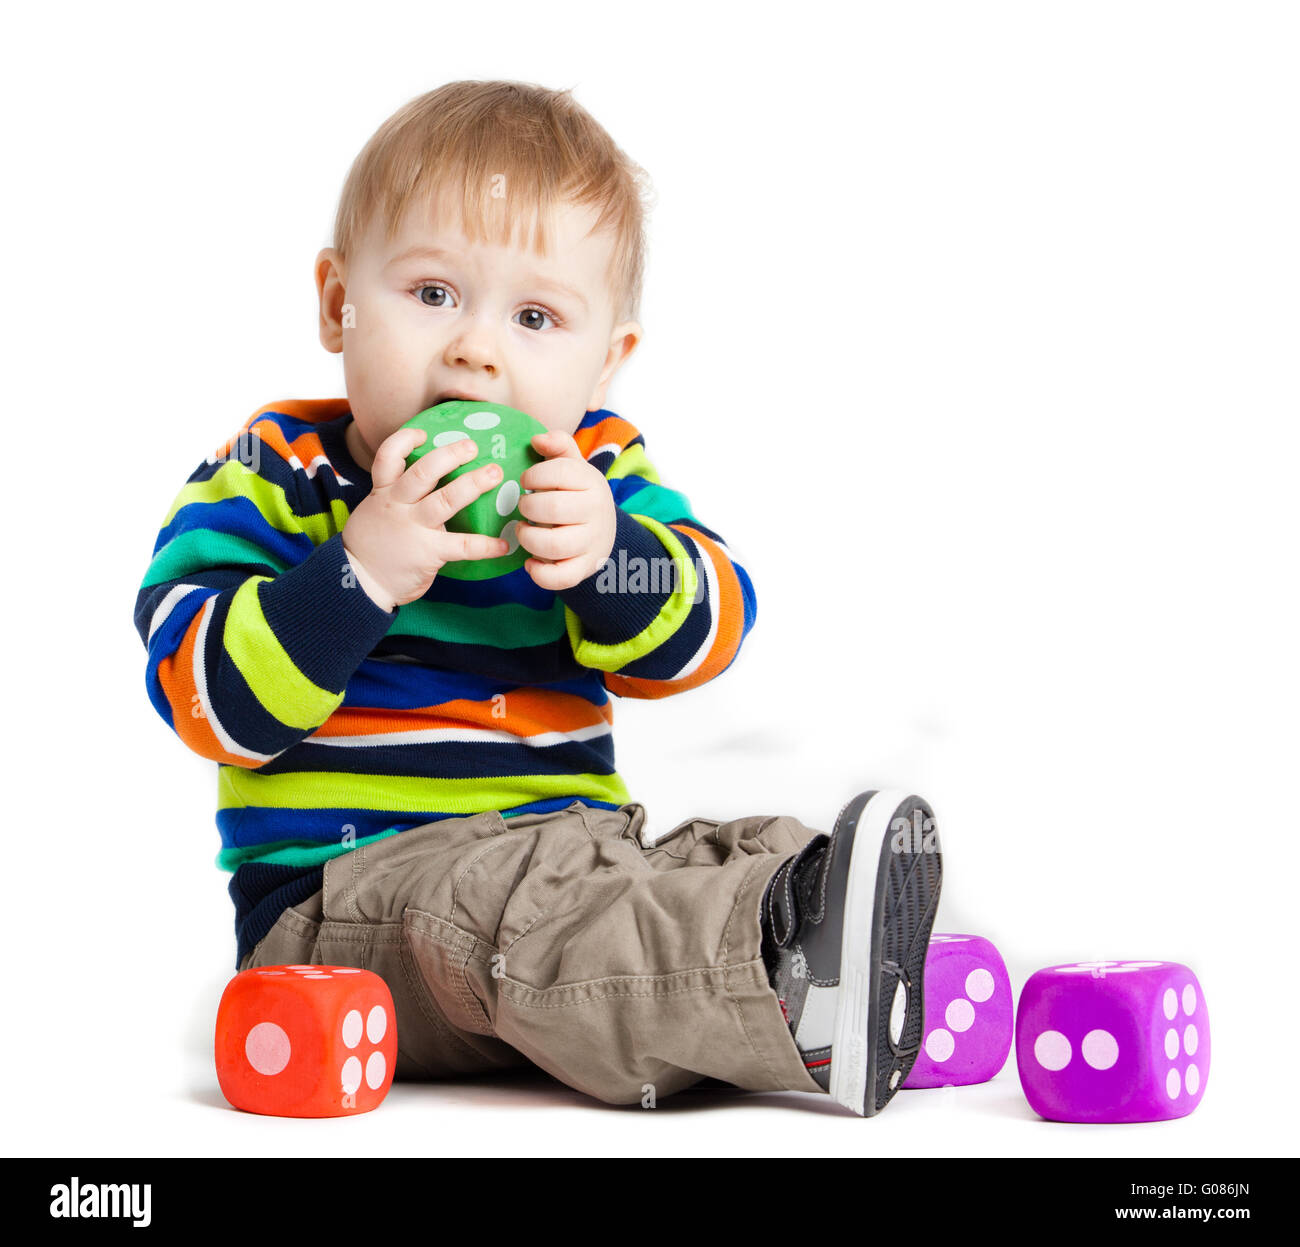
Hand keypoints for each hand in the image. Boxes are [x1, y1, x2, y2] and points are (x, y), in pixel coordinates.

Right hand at [341, 427, 510, 609]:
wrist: (358, 584)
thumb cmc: (372, 547)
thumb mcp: (375, 513)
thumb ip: (397, 498)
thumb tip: (430, 484)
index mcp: (383, 493)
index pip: (387, 456)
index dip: (405, 439)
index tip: (424, 433)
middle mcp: (397, 505)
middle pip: (424, 471)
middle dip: (450, 455)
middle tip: (472, 446)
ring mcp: (413, 528)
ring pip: (445, 499)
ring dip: (473, 484)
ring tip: (495, 474)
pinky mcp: (428, 552)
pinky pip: (462, 545)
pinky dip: (486, 545)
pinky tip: (504, 545)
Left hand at [516, 429, 616, 590]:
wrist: (604, 529)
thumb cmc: (578, 493)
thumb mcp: (573, 465)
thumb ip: (559, 445)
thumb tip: (537, 440)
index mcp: (592, 482)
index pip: (558, 472)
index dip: (533, 475)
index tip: (527, 480)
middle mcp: (597, 512)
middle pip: (551, 509)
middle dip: (527, 507)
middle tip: (524, 507)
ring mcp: (593, 542)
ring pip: (552, 545)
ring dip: (528, 538)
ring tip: (524, 531)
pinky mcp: (586, 568)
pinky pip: (560, 578)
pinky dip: (539, 573)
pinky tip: (531, 562)